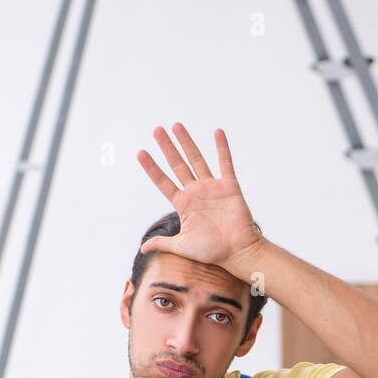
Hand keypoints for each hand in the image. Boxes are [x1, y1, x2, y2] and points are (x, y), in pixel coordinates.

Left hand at [136, 123, 263, 270]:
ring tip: (176, 125)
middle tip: (156, 130)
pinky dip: (222, 148)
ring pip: (197, 159)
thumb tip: (143, 249)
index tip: (140, 153)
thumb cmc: (212, 251)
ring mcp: (212, 187)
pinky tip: (217, 132)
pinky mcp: (229, 186)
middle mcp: (196, 192)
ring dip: (187, 142)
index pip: (163, 182)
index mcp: (184, 204)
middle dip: (166, 147)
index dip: (152, 168)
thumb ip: (163, 243)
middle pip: (177, 164)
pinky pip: (225, 163)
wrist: (237, 252)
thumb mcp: (183, 247)